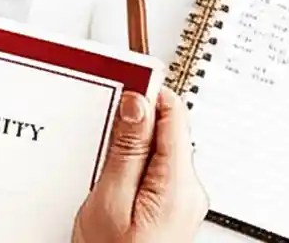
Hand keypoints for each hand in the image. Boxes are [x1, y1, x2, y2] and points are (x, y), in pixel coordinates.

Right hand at [72, 88, 207, 242]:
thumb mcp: (110, 202)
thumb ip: (126, 151)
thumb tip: (137, 104)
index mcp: (179, 185)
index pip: (173, 113)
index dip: (145, 92)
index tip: (120, 82)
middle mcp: (188, 190)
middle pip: (164, 131)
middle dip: (130, 125)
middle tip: (100, 133)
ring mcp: (181, 200)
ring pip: (156, 151)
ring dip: (127, 149)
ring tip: (100, 167)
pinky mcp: (170, 207)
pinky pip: (153, 171)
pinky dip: (130, 167)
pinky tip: (109, 182)